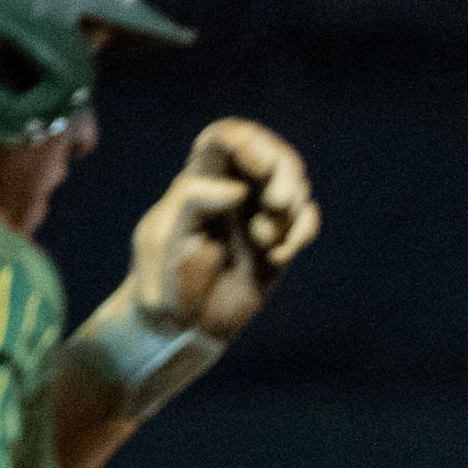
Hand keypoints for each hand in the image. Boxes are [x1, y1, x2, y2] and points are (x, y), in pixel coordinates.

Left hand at [117, 119, 317, 343]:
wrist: (183, 329)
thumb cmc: (161, 284)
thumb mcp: (162, 239)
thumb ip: (191, 203)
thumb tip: (236, 189)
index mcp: (197, 181)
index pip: (226, 137)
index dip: (250, 141)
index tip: (259, 168)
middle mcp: (233, 191)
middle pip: (271, 153)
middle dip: (285, 173)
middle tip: (281, 204)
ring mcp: (259, 215)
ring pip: (295, 185)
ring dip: (291, 210)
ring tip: (266, 243)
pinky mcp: (279, 241)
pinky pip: (306, 218)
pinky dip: (302, 232)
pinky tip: (278, 256)